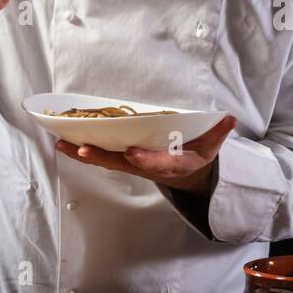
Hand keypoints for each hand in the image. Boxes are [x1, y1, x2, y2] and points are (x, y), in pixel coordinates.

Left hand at [55, 115, 238, 193]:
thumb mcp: (213, 145)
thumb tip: (230, 119)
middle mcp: (148, 166)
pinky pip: (101, 156)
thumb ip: (219, 132)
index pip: (158, 164)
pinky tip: (63, 143)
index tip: (133, 153)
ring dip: (84, 153)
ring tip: (62, 145)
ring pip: (106, 160)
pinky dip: (82, 150)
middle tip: (84, 149)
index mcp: (172, 163)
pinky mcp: (123, 159)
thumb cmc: (197, 154)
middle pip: (123, 164)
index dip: (145, 160)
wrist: (186, 172)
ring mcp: (133, 164)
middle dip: (103, 157)